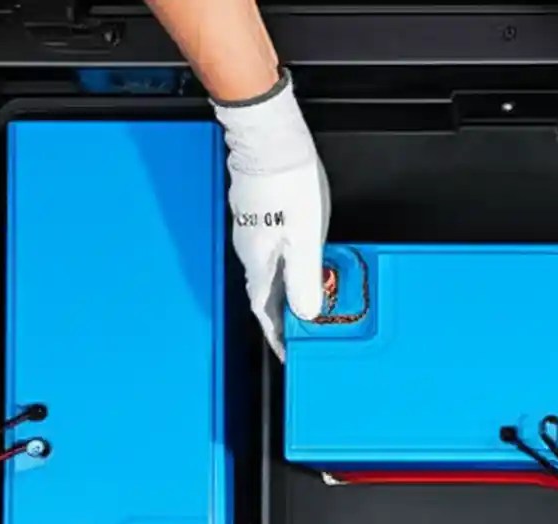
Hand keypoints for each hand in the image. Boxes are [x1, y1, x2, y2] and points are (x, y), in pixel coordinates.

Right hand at [214, 69, 328, 359]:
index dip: (277, 335)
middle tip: (298, 335)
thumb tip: (306, 312)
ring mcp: (252, 229)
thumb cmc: (286, 182)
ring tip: (303, 307)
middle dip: (280, 318)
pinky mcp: (258, 212)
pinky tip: (297, 265)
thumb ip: (304, 278)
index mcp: (260, 260)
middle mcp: (250, 248)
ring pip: (267, 273)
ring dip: (283, 294)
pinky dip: (283, 268)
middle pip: (264, 294)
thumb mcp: (305, 238)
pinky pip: (269, 252)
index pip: (264, 310)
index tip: (286, 353)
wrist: (268, 137)